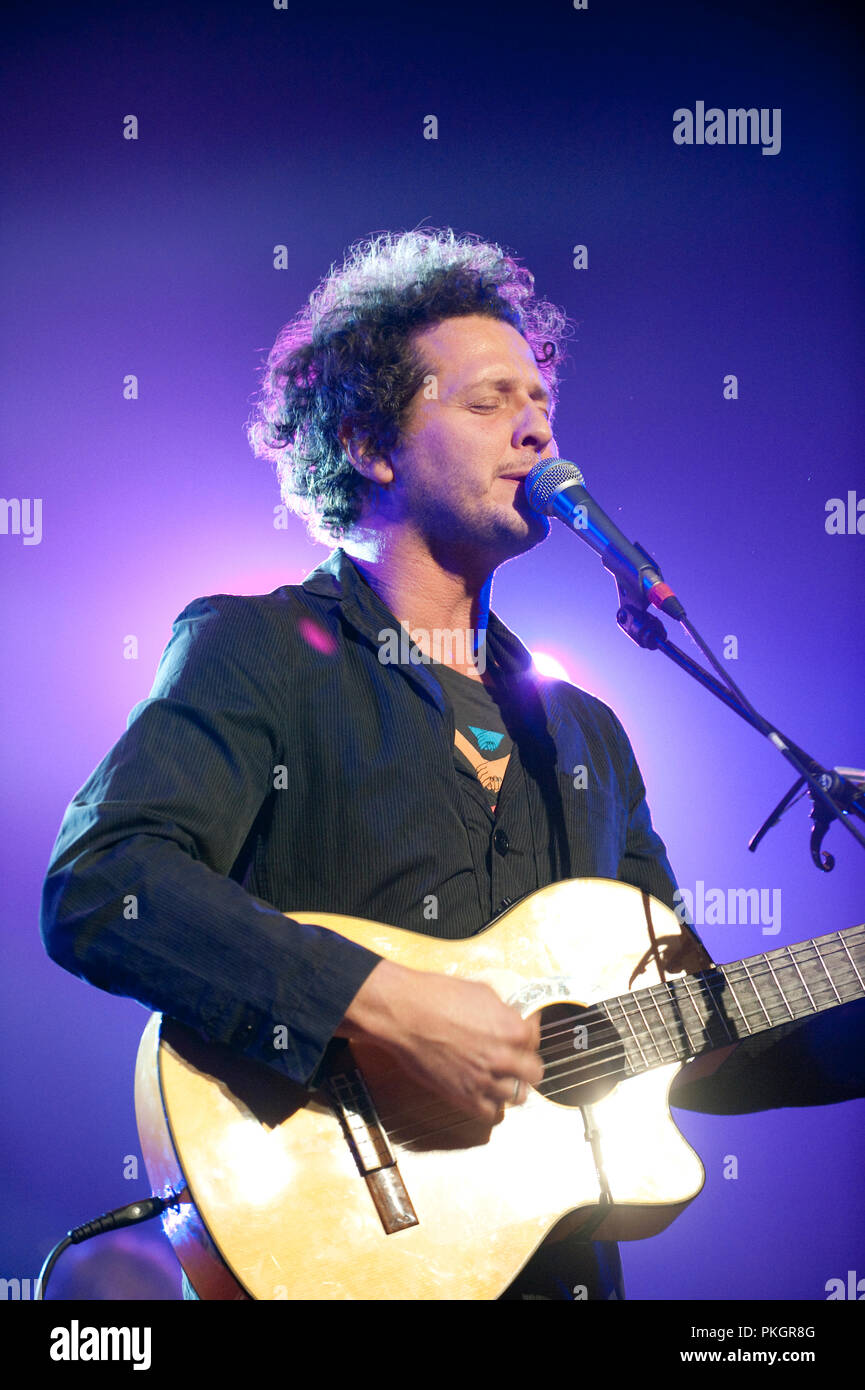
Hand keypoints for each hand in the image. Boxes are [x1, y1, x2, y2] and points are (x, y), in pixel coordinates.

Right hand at [338, 959, 542, 1121]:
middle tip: (518, 1059)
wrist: (405, 1014)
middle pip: (534, 1072)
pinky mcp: (464, 1097)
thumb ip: (502, 1010)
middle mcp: (503, 1057)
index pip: (535, 1038)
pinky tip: (486, 1094)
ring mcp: (484, 1080)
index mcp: (511, 1028)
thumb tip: (508, 1017)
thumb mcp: (480, 991)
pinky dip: (492, 1105)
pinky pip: (491, 1113)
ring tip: (503, 1078)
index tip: (520, 1034)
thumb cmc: (436, 996)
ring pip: (517, 1096)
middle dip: (527, 1064)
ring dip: (513, 1086)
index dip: (528, 1034)